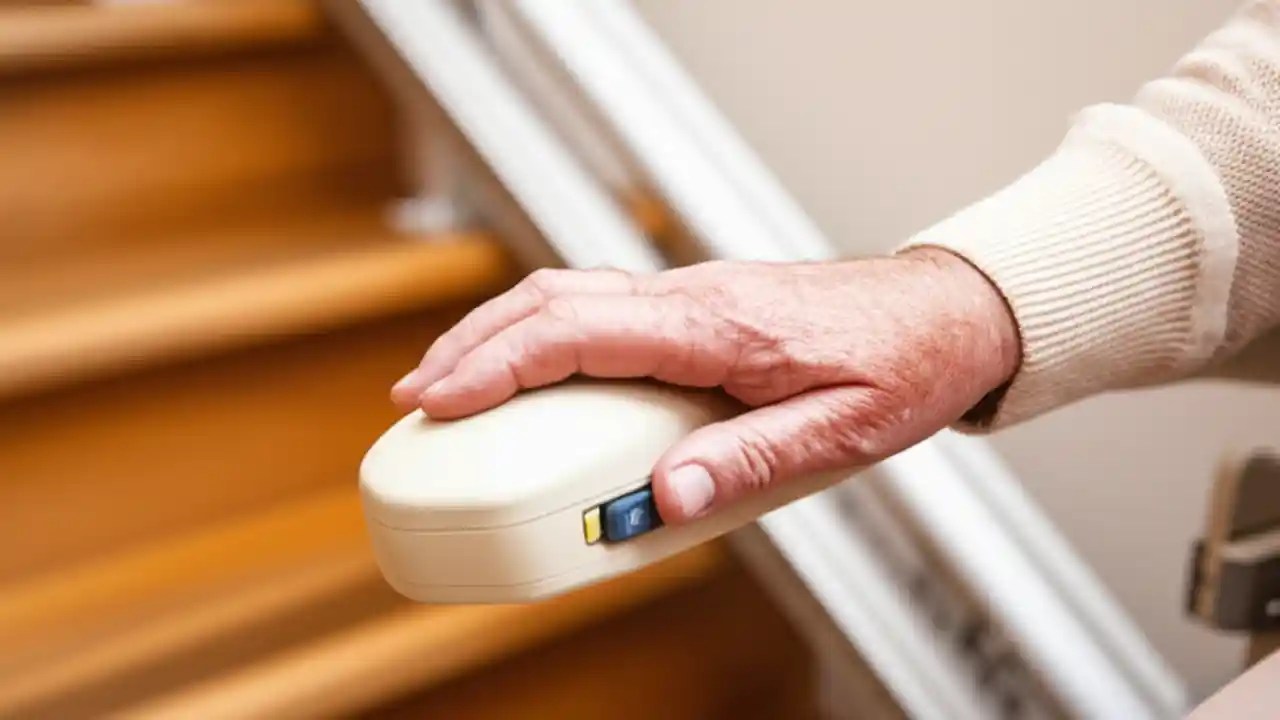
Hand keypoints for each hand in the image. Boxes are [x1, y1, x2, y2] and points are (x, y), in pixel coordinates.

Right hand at [390, 249, 1018, 523]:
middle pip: (553, 298)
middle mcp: (692, 299)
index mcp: (717, 327)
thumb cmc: (899, 365)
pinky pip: (599, 307)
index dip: (498, 363)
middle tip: (418, 396)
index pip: (578, 331)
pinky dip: (544, 332)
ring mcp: (691, 296)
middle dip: (473, 343)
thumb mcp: (840, 432)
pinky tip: (532, 368)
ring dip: (501, 331)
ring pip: (569, 294)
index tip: (440, 397)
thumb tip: (665, 494)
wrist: (942, 312)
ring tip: (454, 382)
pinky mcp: (696, 308)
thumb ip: (750, 461)